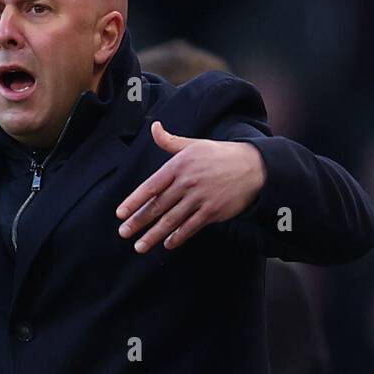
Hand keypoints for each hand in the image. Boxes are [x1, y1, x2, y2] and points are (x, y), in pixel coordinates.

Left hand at [116, 120, 265, 251]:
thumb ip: (170, 142)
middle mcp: (187, 182)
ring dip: (153, 235)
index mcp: (179, 165)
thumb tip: (154, 127)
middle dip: (138, 221)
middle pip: (158, 206)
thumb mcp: (194, 145)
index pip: (151, 186)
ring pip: (171, 220)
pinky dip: (178, 237)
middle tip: (124, 233)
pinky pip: (190, 227)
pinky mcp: (212, 211)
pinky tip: (167, 244)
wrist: (252, 167)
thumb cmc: (219, 155)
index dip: (134, 201)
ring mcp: (200, 198)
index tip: (120, 214)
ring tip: (139, 246)